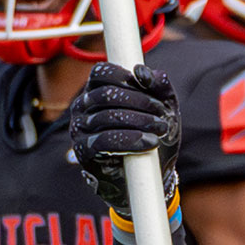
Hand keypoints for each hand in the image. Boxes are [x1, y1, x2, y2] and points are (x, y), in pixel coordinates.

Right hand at [69, 62, 183, 212]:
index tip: (146, 86)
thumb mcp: (164, 108)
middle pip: (107, 94)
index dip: (124, 75)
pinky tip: (148, 143)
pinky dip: (129, 140)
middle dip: (140, 101)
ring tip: (160, 129)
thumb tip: (142, 70)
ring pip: (106, 116)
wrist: (151, 174)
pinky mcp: (83, 151)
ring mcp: (80, 129)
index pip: (101, 73)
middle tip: (161, 114)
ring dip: (139, 121)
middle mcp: (83, 107)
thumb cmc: (154, 134)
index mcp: (98, 91)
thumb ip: (159, 86)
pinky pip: (103, 141)